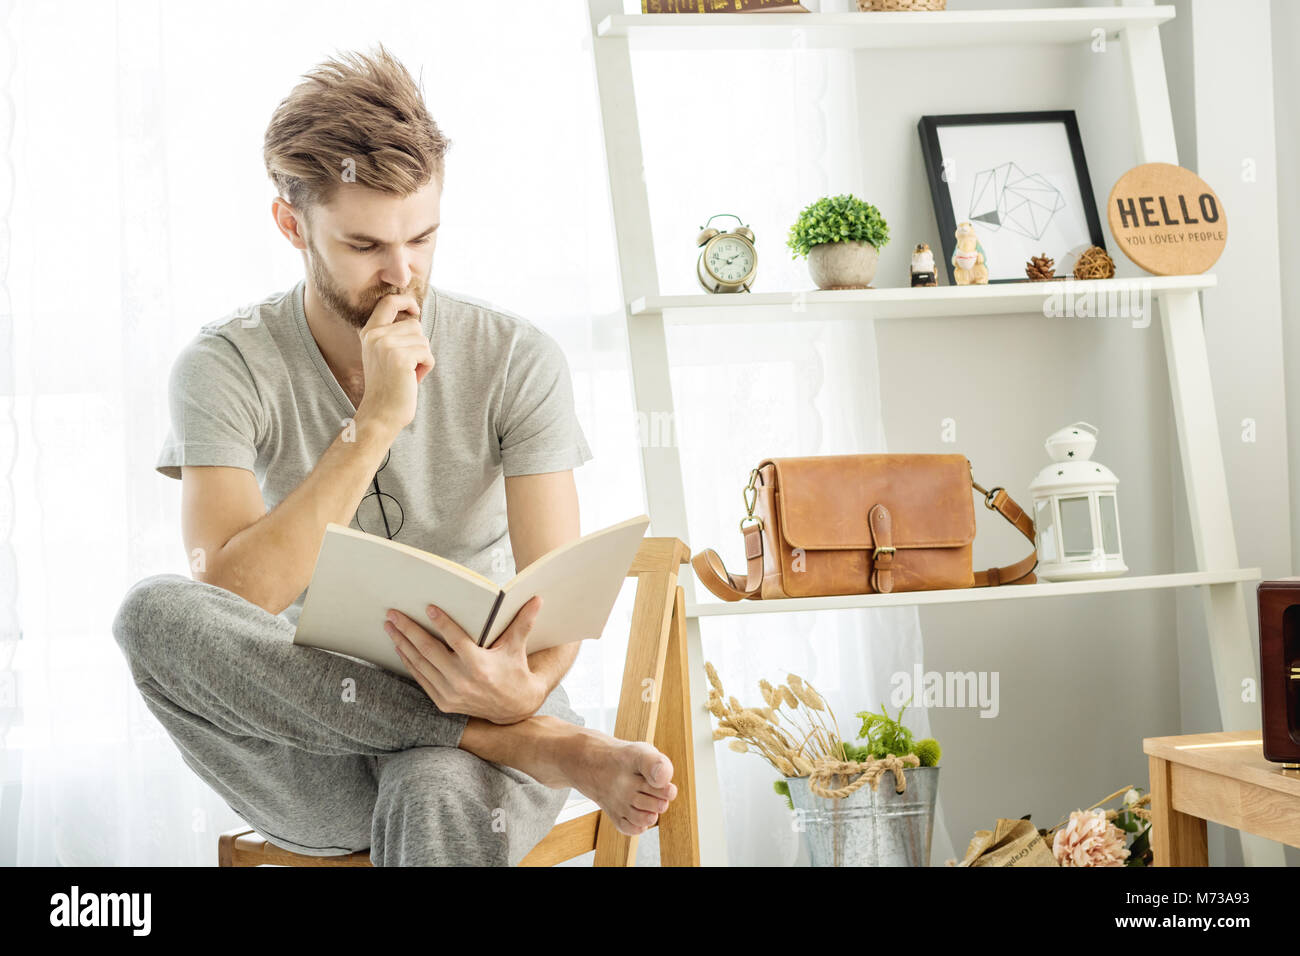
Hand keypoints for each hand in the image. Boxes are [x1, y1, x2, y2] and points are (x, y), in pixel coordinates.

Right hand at [355, 293, 434, 433]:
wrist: (381, 413)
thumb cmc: (389, 385)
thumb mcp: (383, 354)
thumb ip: (393, 334)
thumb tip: (415, 316)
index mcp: (369, 332)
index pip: (388, 302)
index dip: (406, 301)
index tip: (415, 310)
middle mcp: (375, 336)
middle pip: (415, 324)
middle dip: (419, 345)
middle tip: (407, 366)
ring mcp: (386, 345)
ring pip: (423, 339)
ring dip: (423, 357)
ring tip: (409, 373)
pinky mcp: (400, 358)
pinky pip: (427, 353)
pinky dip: (426, 366)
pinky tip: (413, 378)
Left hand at [383, 595, 547, 724]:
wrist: (514, 708)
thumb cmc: (514, 671)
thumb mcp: (517, 646)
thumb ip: (524, 622)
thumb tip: (537, 598)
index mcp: (479, 665)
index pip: (455, 639)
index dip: (441, 622)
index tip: (427, 607)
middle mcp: (462, 681)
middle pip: (428, 650)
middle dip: (408, 630)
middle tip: (393, 614)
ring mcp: (450, 694)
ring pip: (420, 665)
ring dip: (402, 644)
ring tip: (390, 627)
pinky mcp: (443, 703)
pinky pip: (421, 679)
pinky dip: (409, 663)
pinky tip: (400, 648)